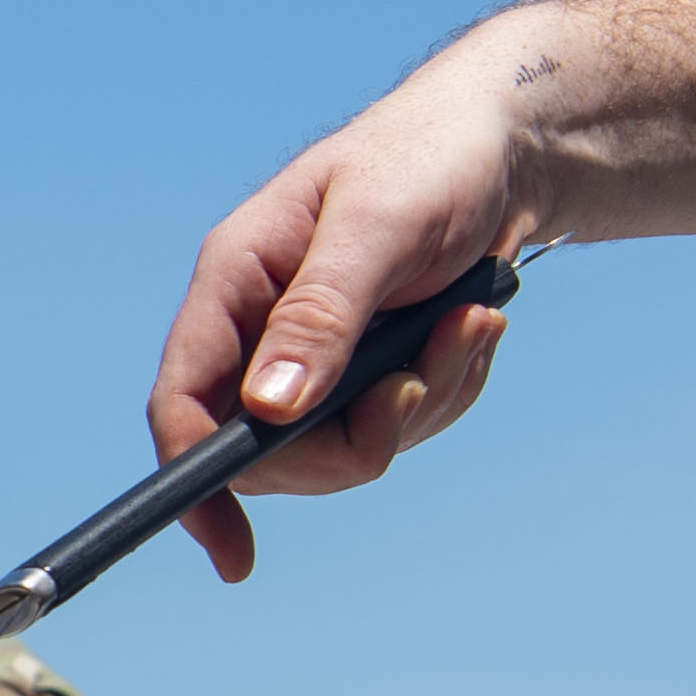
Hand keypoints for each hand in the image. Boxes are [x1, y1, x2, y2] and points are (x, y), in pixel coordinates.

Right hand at [147, 77, 520, 581]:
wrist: (511, 144)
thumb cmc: (433, 158)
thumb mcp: (377, 227)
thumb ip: (320, 316)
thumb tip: (267, 412)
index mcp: (236, 281)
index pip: (184, 400)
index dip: (194, 480)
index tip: (232, 552)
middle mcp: (263, 326)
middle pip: (272, 450)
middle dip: (358, 435)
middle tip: (420, 382)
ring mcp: (318, 352)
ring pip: (347, 446)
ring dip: (421, 400)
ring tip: (467, 324)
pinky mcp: (370, 367)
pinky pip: (400, 425)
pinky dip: (447, 388)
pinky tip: (471, 326)